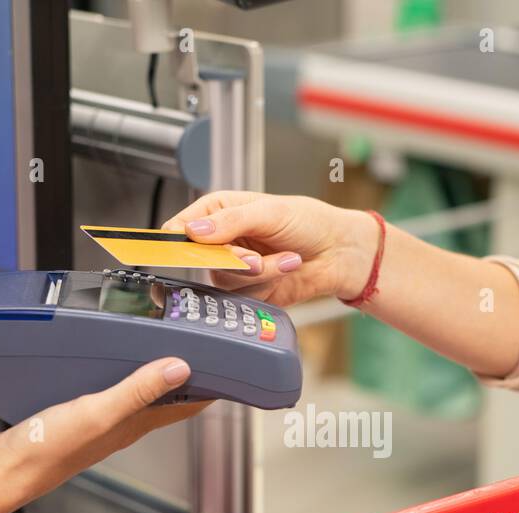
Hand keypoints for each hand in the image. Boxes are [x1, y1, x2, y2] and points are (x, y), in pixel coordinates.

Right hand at [0, 357, 207, 512]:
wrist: (1, 471)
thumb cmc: (47, 450)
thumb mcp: (98, 412)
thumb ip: (138, 390)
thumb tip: (181, 368)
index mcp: (134, 426)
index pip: (185, 406)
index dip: (211, 387)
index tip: (229, 365)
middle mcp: (121, 426)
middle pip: (164, 398)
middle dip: (184, 374)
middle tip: (197, 344)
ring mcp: (97, 423)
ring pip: (135, 394)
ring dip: (150, 372)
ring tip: (158, 344)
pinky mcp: (72, 416)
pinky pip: (105, 391)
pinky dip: (114, 375)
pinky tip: (105, 361)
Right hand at [163, 191, 379, 304]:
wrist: (339, 252)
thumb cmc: (309, 222)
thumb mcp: (270, 211)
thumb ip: (231, 221)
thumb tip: (195, 230)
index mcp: (219, 212)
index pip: (182, 226)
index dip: (180, 239)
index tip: (189, 247)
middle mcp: (222, 242)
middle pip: (201, 260)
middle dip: (233, 261)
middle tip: (255, 258)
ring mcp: (235, 269)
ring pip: (225, 281)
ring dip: (260, 272)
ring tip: (286, 257)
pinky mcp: (249, 291)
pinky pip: (245, 296)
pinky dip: (269, 284)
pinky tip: (287, 268)